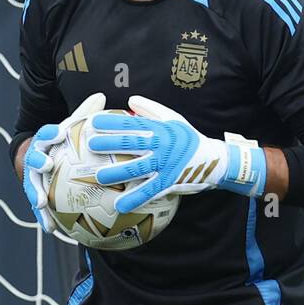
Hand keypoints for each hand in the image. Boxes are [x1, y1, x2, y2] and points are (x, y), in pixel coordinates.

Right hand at [22, 92, 105, 230]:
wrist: (41, 158)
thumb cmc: (62, 142)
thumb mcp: (72, 128)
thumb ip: (85, 115)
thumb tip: (101, 96)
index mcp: (45, 142)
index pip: (45, 134)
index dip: (51, 132)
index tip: (59, 131)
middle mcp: (35, 159)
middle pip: (34, 159)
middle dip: (38, 161)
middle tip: (46, 164)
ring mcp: (33, 178)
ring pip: (32, 186)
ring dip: (35, 194)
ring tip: (41, 203)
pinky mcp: (35, 195)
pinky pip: (39, 209)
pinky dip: (44, 219)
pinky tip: (52, 230)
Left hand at [87, 95, 264, 212]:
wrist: (213, 160)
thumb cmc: (188, 138)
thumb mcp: (173, 119)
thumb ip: (151, 109)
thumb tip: (131, 99)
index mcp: (158, 129)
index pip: (131, 123)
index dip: (112, 122)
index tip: (93, 122)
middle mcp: (160, 145)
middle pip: (130, 143)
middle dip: (109, 143)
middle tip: (90, 145)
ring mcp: (164, 164)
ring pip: (136, 168)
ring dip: (116, 173)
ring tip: (98, 176)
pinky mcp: (169, 182)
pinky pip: (149, 191)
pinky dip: (134, 199)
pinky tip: (119, 205)